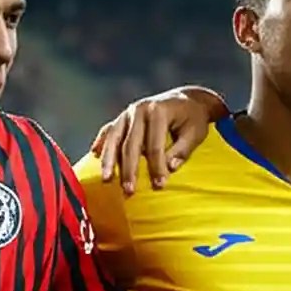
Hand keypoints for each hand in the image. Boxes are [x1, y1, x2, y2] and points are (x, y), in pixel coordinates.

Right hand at [89, 86, 226, 194]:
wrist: (185, 99)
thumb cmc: (192, 118)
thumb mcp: (195, 133)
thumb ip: (182, 150)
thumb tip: (169, 168)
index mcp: (158, 111)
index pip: (154, 145)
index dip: (156, 167)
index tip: (159, 186)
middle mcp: (139, 109)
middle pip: (131, 144)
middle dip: (129, 170)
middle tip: (129, 191)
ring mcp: (128, 113)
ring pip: (114, 138)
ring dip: (109, 160)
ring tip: (106, 179)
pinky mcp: (122, 117)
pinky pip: (108, 130)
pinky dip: (101, 142)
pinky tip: (95, 155)